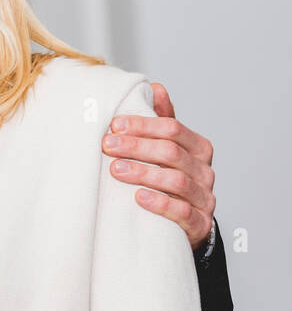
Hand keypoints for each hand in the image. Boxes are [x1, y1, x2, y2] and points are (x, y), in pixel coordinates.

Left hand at [102, 82, 215, 249]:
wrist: (187, 220)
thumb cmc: (171, 177)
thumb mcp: (167, 147)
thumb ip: (162, 120)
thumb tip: (155, 87)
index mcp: (198, 147)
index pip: (172, 128)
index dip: (142, 125)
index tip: (114, 125)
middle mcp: (205, 170)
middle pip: (171, 152)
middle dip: (136, 147)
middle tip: (107, 145)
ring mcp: (205, 198)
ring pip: (176, 181)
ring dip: (143, 173)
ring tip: (115, 170)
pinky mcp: (200, 223)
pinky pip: (183, 212)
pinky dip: (160, 203)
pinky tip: (139, 197)